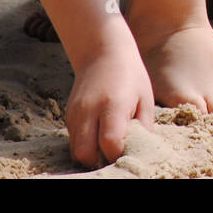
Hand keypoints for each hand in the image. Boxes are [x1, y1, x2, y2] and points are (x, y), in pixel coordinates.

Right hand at [64, 26, 154, 167]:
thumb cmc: (130, 75)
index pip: (110, 145)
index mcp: (113, 105)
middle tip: (115, 154)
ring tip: (108, 146)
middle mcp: (89, 111)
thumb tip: (140, 152)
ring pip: (76, 150)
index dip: (119, 154)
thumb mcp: (145, 99)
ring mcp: (75, 113)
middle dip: (100, 161)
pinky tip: (98, 135)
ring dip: (91, 155)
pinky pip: (73, 140)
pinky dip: (85, 144)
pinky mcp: (68, 114)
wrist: (102, 51)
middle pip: (86, 154)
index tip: (128, 151)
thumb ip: (143, 127)